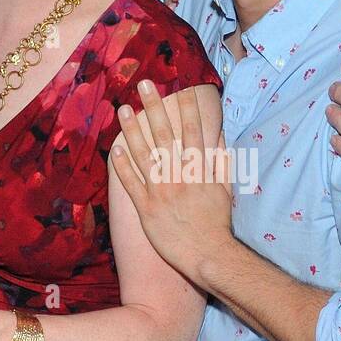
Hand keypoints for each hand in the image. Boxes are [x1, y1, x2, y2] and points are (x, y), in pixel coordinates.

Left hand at [111, 79, 232, 281]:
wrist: (208, 256)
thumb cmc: (218, 224)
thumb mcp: (226, 191)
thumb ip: (222, 162)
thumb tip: (220, 137)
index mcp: (200, 171)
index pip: (193, 132)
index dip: (186, 108)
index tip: (180, 88)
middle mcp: (179, 177)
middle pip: (165, 136)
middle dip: (155, 107)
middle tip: (146, 85)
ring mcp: (161, 193)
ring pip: (144, 155)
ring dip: (132, 130)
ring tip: (123, 108)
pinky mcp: (147, 210)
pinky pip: (131, 184)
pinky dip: (122, 166)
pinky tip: (114, 149)